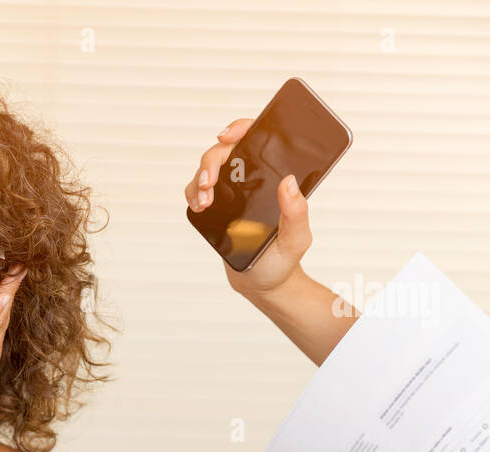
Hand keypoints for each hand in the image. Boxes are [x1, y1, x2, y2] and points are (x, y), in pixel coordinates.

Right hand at [186, 118, 312, 298]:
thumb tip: (289, 181)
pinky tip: (200, 208)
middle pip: (226, 152)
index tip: (227, 137)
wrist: (262, 285)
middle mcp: (252, 180)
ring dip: (199, 180)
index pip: (258, 139)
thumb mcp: (297, 239)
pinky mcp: (217, 208)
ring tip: (204, 203)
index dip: (241, 129)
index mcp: (274, 178)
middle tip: (209, 185)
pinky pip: (197, 191)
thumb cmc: (283, 260)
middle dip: (211, 162)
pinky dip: (193, 194)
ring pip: (208, 170)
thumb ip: (296, 213)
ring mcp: (232, 192)